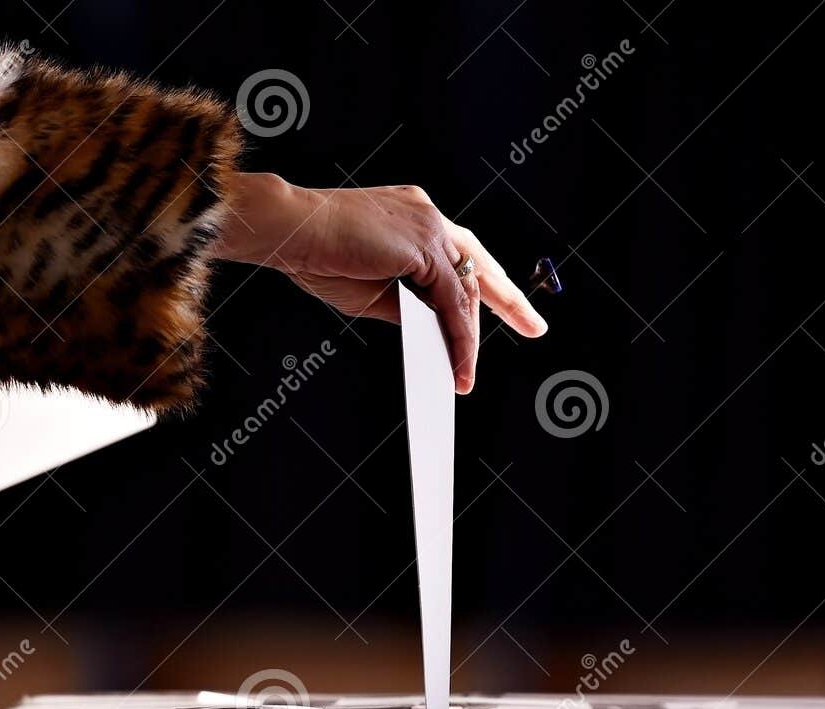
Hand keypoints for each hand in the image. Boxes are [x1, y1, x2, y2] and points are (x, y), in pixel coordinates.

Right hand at [212, 172, 547, 392]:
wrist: (289, 231)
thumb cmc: (317, 255)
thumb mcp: (372, 291)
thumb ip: (409, 307)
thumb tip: (434, 334)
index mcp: (416, 217)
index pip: (461, 254)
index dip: (485, 282)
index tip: (508, 304)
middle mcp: (429, 216)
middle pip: (479, 266)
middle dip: (510, 300)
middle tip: (535, 326)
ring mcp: (429, 227)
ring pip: (465, 290)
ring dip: (468, 338)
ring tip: (465, 376)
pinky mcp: (423, 247)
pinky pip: (451, 303)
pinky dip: (456, 338)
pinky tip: (457, 365)